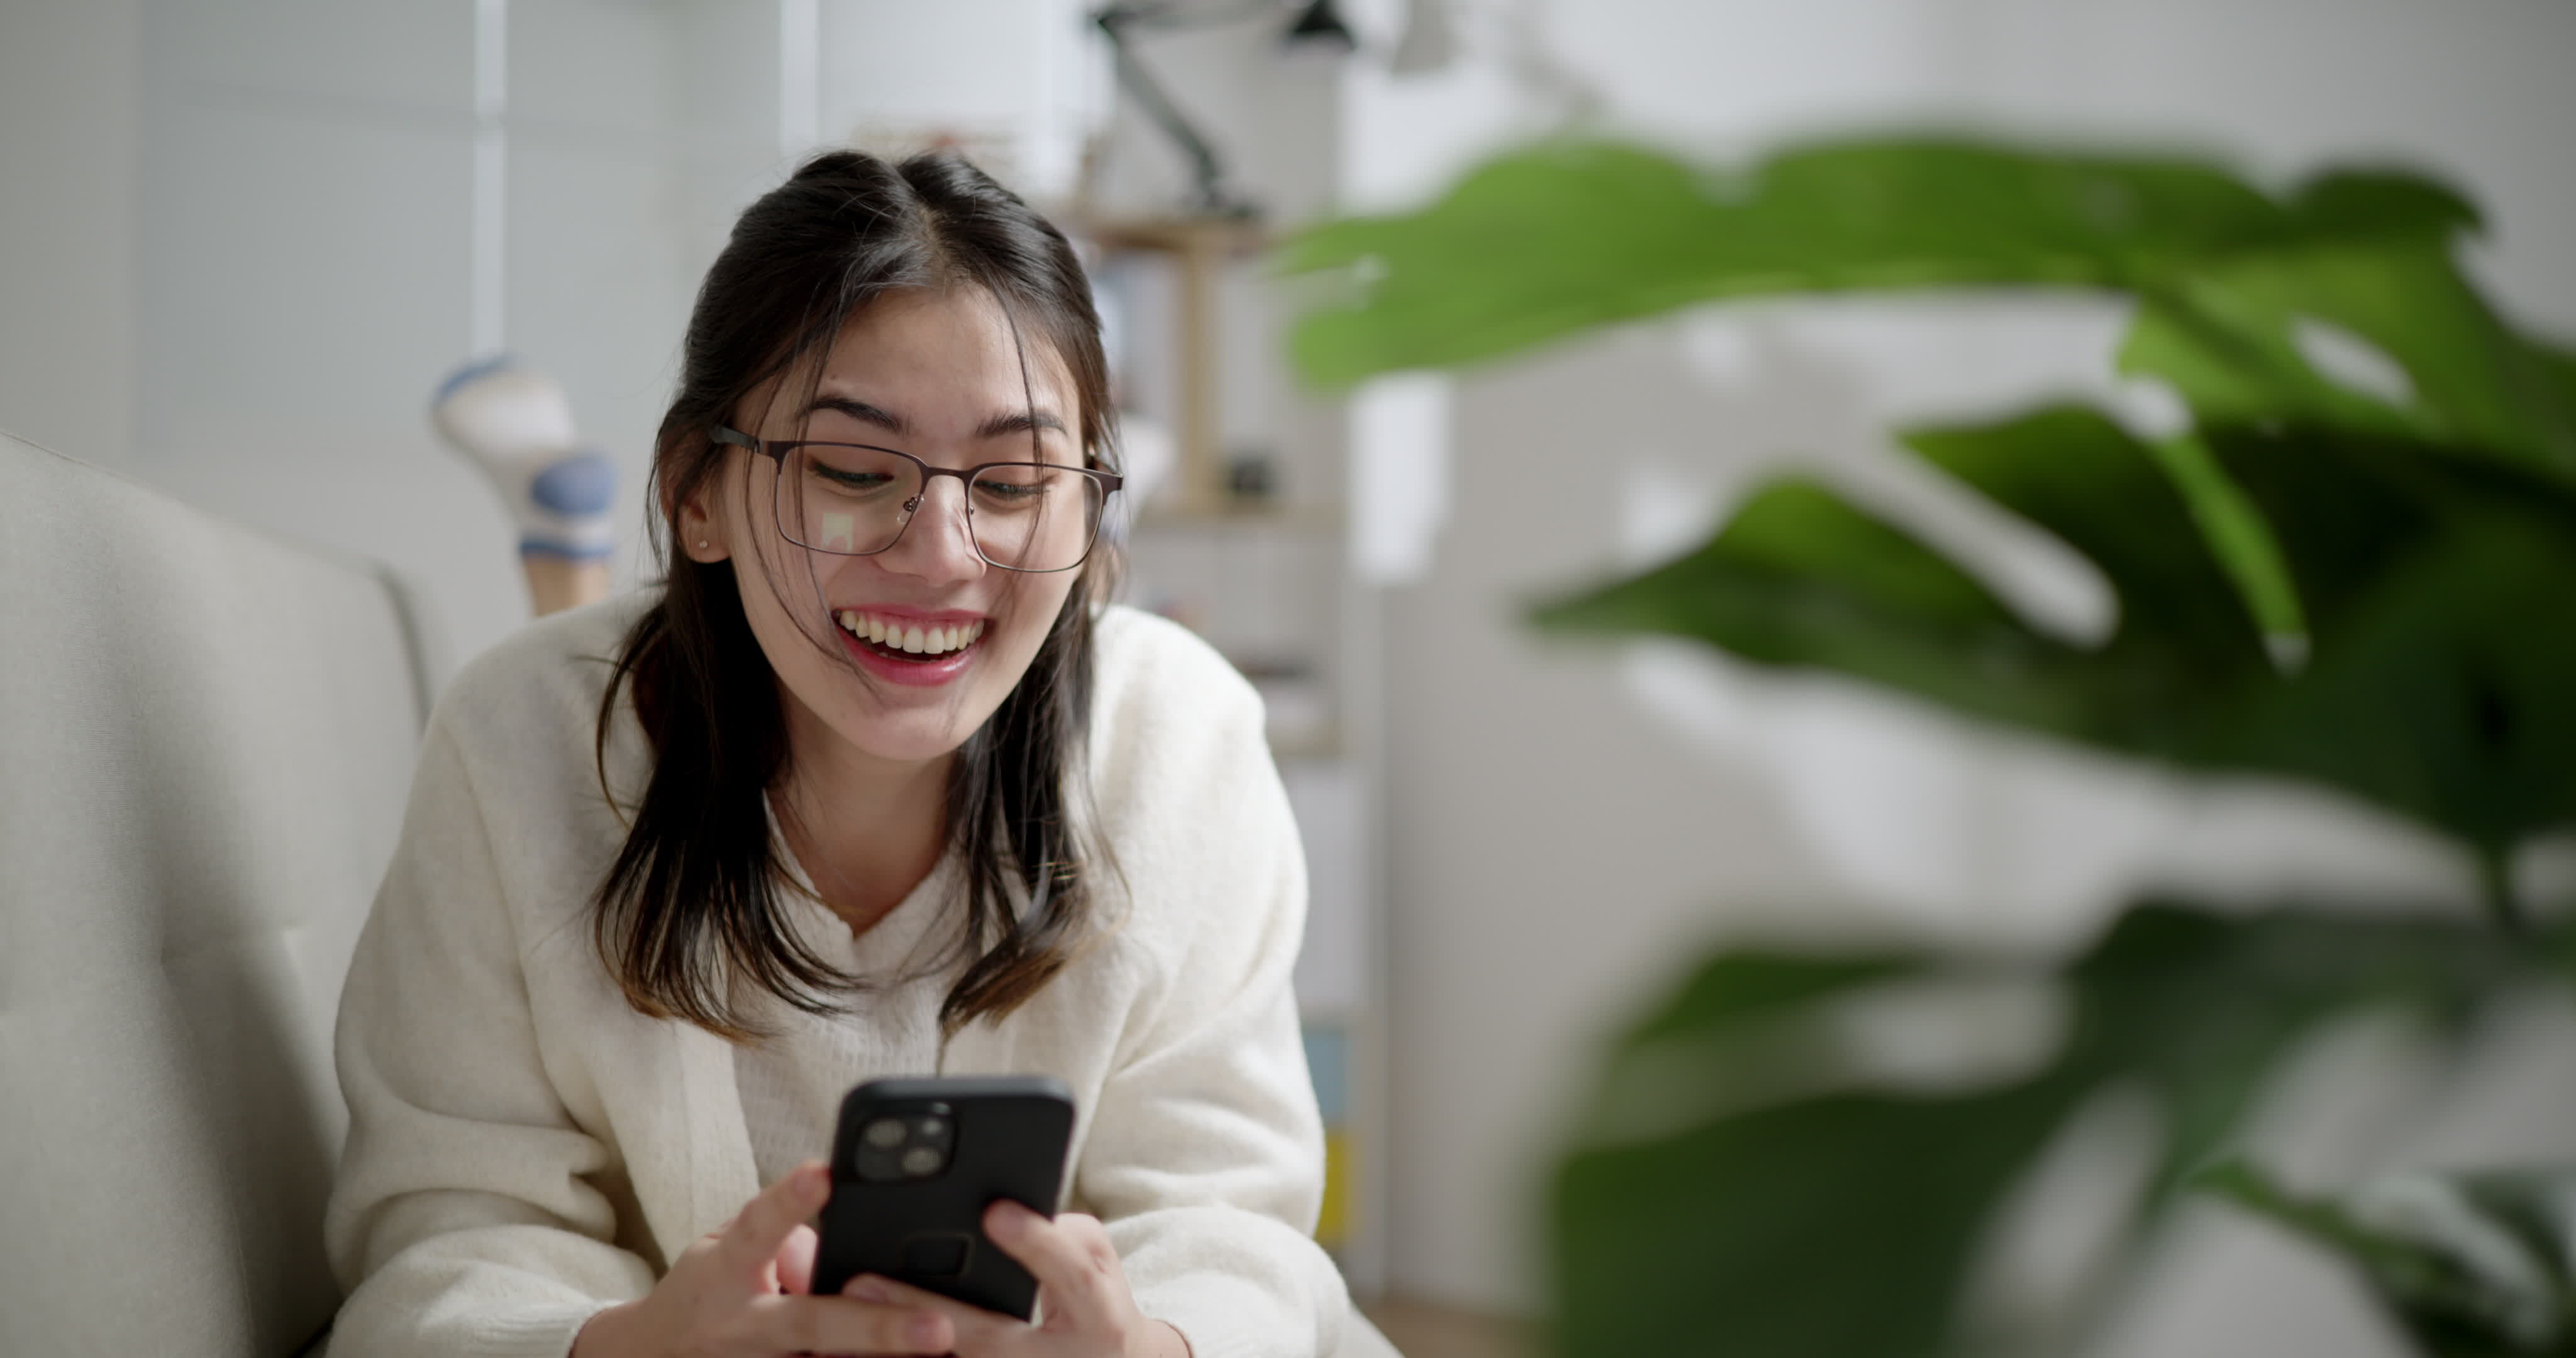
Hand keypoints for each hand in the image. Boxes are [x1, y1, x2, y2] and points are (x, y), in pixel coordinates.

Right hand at [572, 1161, 954, 1357]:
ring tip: (942, 1354)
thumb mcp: (726, 1248)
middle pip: (813, 1323)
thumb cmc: (707, 1288)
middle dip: (876, 1327)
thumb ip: (783, 1233)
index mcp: (728, 1268)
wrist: (648, 1356)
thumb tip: (848, 1244)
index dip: (791, 1200)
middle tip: (936, 1327)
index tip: (824, 1171)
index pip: (760, 1225)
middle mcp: (743, 1323)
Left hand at [844, 1202, 1189, 1357]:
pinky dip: (902, 1357)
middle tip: (861, 1285)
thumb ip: (1053, 1232)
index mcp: (1098, 1314)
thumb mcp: (1095, 1258)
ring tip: (840, 1323)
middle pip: (988, 1338)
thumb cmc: (1094, 1298)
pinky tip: (853, 1347)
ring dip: (896, 1346)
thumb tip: (994, 1208)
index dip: (1037, 1244)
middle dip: (923, 1310)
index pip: (1072, 1275)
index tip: (995, 1211)